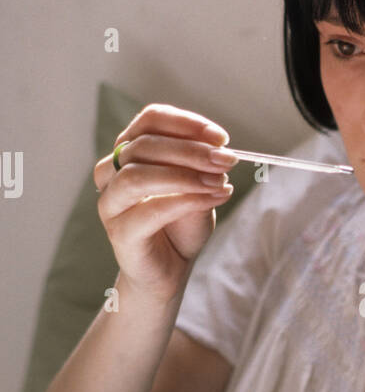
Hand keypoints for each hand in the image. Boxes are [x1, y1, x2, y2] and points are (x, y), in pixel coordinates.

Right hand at [94, 103, 237, 305]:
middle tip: (226, 160)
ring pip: (137, 175)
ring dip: (184, 175)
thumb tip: (218, 153)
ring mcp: (111, 203)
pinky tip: (214, 199)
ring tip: (218, 181)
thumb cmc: (180, 225)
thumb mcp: (198, 188)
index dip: (186, 123)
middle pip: (145, 145)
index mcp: (130, 152)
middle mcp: (112, 173)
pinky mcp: (119, 231)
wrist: (170, 270)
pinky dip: (185, 201)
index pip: (150, 120)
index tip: (220, 137)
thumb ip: (202, 169)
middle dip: (192, 150)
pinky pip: (149, 210)